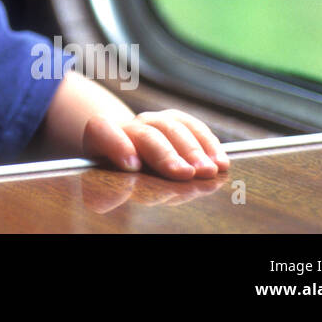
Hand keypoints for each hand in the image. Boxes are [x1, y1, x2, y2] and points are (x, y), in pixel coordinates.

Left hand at [82, 109, 229, 180]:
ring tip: (208, 171)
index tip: (132, 167)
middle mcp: (130, 125)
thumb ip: (102, 192)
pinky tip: (221, 163)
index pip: (102, 130)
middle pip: (146, 135)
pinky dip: (209, 145)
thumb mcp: (100, 183)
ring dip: (193, 151)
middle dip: (166, 154)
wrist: (124, 149)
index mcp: (102, 136)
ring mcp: (155, 121)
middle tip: (183, 174)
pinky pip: (194, 127)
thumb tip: (107, 201)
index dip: (116, 145)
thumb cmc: (113, 173)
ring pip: (173, 128)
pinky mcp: (178, 121)